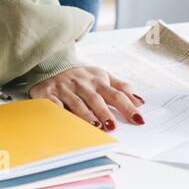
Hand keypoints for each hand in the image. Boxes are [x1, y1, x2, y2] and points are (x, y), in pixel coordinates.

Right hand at [29, 65, 145, 129]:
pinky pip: (54, 104)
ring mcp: (65, 88)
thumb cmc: (81, 76)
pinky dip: (60, 112)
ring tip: (94, 126)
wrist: (52, 62)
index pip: (116, 95)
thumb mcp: (102, 76)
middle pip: (95, 99)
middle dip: (104, 112)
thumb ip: (121, 88)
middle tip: (112, 126)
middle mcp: (82, 84)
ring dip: (85, 115)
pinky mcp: (48, 93)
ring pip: (76, 103)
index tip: (138, 120)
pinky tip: (66, 121)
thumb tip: (140, 102)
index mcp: (98, 81)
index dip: (127, 107)